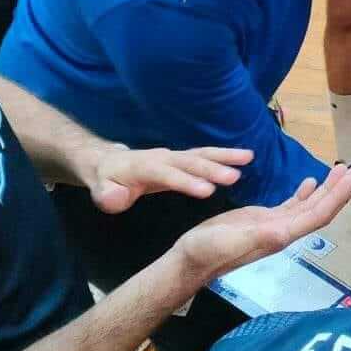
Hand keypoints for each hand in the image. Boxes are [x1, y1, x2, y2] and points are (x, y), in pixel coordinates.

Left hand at [86, 142, 251, 213]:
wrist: (110, 163)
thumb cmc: (108, 182)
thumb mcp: (101, 191)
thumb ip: (108, 195)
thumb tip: (117, 197)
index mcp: (143, 166)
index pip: (166, 174)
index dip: (186, 181)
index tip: (208, 191)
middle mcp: (162, 156)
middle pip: (188, 161)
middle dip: (211, 168)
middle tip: (234, 177)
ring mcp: (174, 154)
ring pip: (201, 153)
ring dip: (224, 156)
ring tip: (248, 157)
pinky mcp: (183, 157)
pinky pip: (205, 154)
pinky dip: (225, 154)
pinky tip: (245, 156)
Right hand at [172, 164, 350, 285]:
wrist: (190, 260)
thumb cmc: (209, 251)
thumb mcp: (233, 241)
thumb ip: (259, 237)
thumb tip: (284, 233)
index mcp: (282, 235)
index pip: (319, 215)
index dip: (338, 197)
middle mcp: (284, 231)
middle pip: (319, 209)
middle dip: (338, 190)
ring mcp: (275, 225)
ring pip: (308, 206)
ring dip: (325, 189)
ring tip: (339, 170)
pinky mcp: (263, 220)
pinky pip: (291, 206)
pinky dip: (304, 193)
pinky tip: (310, 182)